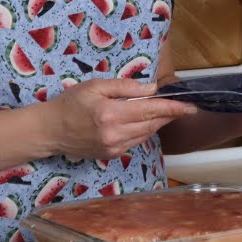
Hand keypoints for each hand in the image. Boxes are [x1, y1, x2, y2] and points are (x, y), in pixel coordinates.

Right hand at [45, 78, 198, 159]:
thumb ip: (125, 87)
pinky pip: (136, 141)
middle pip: (153, 124)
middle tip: (181, 106)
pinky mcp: (112, 155)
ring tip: (161, 110)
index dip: (174, 108)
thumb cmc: (71, 103)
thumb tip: (151, 89)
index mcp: (111, 114)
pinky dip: (143, 130)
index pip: (151, 110)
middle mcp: (115, 134)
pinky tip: (140, 121)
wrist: (50, 130)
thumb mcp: (95, 86)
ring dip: (157, 122)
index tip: (191, 107)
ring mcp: (114, 147)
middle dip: (169, 115)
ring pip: (147, 134)